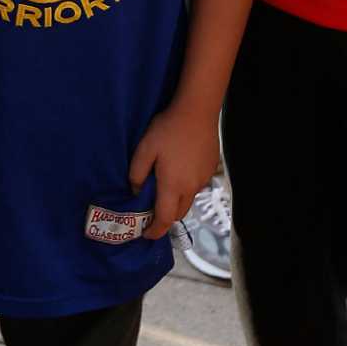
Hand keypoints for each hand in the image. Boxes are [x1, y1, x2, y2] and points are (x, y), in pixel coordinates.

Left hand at [129, 101, 220, 239]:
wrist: (198, 111)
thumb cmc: (168, 129)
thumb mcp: (144, 150)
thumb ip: (137, 174)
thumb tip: (136, 191)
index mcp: (172, 186)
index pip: (164, 219)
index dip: (154, 231)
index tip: (146, 234)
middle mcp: (190, 188)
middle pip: (177, 214)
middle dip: (164, 218)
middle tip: (151, 211)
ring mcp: (203, 179)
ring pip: (188, 200)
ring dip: (176, 202)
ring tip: (164, 188)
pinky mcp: (210, 169)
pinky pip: (196, 186)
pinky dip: (186, 187)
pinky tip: (179, 170)